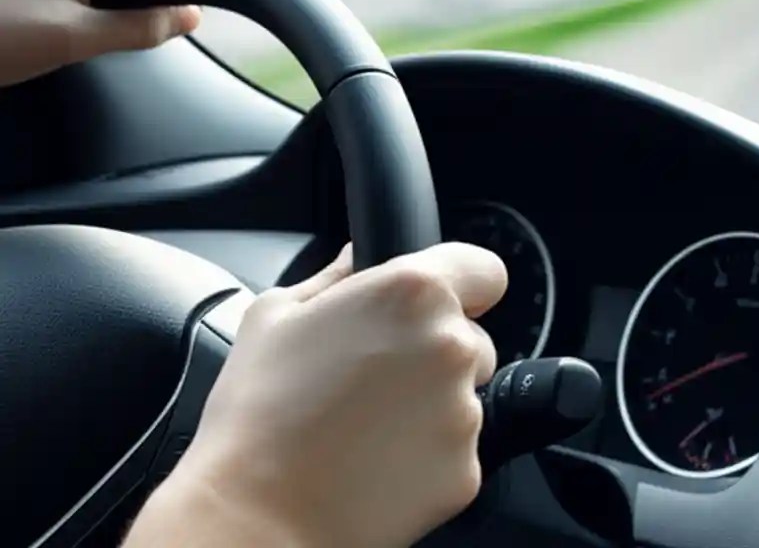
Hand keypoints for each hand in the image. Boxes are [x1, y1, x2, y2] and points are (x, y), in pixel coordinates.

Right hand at [125, 243, 505, 547]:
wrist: (258, 515)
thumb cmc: (258, 416)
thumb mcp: (275, 315)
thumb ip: (335, 276)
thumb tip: (358, 258)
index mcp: (413, 294)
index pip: (484, 269)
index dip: (462, 284)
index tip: (441, 301)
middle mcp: (452, 347)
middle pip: (471, 337)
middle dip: (433, 351)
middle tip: (372, 376)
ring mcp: (464, 412)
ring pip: (462, 395)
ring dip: (427, 404)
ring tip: (362, 424)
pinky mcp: (467, 469)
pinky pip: (455, 449)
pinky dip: (426, 454)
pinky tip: (373, 460)